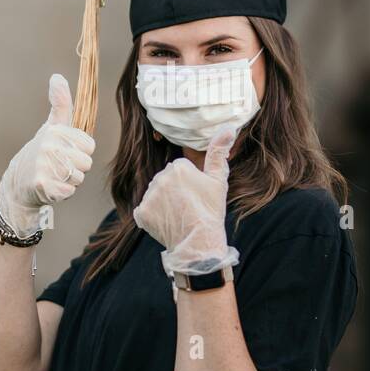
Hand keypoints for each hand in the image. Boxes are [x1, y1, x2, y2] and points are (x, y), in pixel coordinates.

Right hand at [0, 74, 94, 238]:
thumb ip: (60, 103)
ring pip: (79, 178)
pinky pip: (69, 191)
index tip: (66, 151)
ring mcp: (44, 166)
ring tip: (54, 176)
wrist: (18, 182)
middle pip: (86, 162)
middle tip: (59, 166)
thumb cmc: (41, 152)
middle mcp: (48, 146)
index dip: (80, 151)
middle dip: (76, 168)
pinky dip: (63, 193)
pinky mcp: (42, 185)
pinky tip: (51, 187)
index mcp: (55, 131)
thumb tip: (57, 76)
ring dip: (70, 181)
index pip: (89, 145)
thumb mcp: (51, 126)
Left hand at [132, 125, 239, 274]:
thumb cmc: (211, 211)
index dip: (190, 183)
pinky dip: (153, 217)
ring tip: (178, 215)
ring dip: (163, 203)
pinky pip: (145, 211)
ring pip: (155, 194)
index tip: (197, 195)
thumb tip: (227, 128)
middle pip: (166, 180)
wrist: (199, 242)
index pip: (180, 169)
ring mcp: (149, 196)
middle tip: (188, 206)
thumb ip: (218, 152)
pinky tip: (166, 222)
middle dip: (174, 190)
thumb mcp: (218, 180)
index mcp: (178, 167)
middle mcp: (160, 178)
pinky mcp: (141, 212)